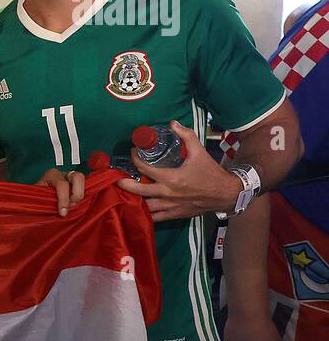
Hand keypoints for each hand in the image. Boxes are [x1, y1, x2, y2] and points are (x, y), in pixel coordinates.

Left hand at [37, 168, 84, 215]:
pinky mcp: (79, 185)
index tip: (63, 213)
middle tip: (71, 206)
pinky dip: (85, 197)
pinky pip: (87, 188)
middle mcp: (64, 174)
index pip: (62, 184)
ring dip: (81, 195)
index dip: (64, 200)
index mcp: (52, 175)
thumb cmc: (36, 199)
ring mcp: (73, 178)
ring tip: (73, 207)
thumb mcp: (36, 199)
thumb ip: (43, 202)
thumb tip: (53, 211)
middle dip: (77, 194)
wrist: (37, 199)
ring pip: (84, 181)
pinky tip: (79, 206)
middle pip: (78, 177)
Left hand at [116, 121, 239, 221]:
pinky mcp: (173, 215)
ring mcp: (169, 206)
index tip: (132, 153)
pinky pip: (153, 218)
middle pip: (137, 190)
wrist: (225, 194)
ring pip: (142, 207)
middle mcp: (167, 193)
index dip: (134, 159)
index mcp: (171, 178)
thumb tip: (172, 123)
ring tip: (123, 192)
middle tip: (115, 178)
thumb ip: (186, 136)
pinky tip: (135, 208)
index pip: (144, 168)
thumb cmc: (211, 172)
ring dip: (131, 199)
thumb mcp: (200, 151)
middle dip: (123, 184)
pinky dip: (142, 214)